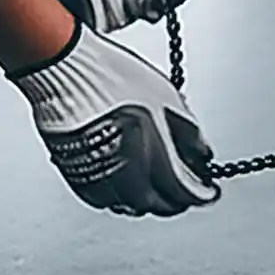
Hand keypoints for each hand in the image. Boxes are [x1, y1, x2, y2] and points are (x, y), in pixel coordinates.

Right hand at [9, 22, 219, 216]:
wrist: (65, 69)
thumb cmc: (112, 77)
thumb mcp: (167, 98)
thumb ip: (189, 134)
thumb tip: (204, 156)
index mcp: (148, 153)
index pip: (181, 191)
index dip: (200, 194)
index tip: (209, 192)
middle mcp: (121, 172)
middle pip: (154, 204)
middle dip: (175, 201)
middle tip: (187, 190)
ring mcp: (94, 175)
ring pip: (126, 205)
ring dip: (146, 200)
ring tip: (160, 186)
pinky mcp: (73, 173)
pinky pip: (101, 198)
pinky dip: (119, 196)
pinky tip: (128, 181)